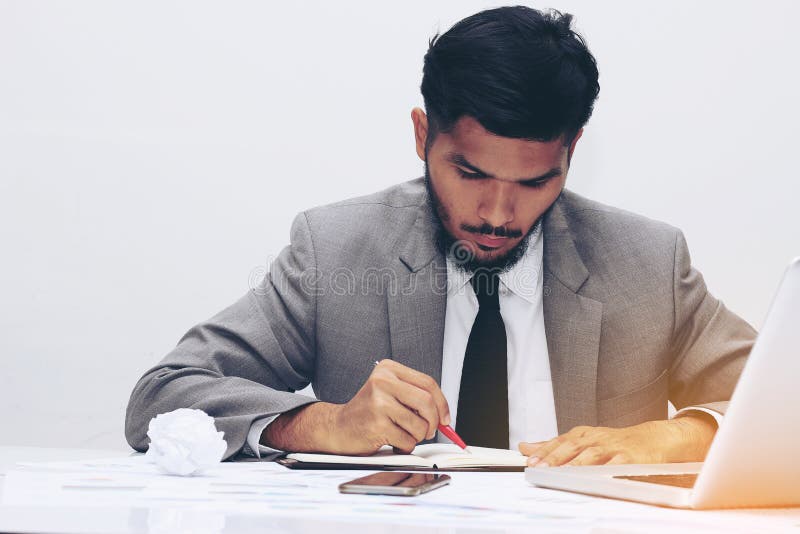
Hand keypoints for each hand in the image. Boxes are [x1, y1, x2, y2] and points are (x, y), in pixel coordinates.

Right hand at [262, 359, 449, 454]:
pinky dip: (405, 446)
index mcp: (388, 369)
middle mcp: (382, 380)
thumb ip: (416, 398)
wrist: (338, 427)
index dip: (442, 403)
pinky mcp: (376, 423)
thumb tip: (444, 415)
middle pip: (427, 402)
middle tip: (428, 431)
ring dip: (416, 437)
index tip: (445, 419)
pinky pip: (407, 440)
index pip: (428, 383)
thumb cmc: (368, 412)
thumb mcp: (390, 394)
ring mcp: (378, 401)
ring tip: (402, 434)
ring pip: (419, 424)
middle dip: (433, 422)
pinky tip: (391, 440)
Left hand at [519, 416, 716, 466]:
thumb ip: (554, 446)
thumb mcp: (582, 440)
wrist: (652, 439)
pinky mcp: (630, 458)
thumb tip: (525, 447)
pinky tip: (596, 477)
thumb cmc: (614, 442)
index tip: (529, 460)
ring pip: (592, 455)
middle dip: (555, 457)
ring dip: (576, 464)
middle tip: (540, 467)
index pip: (560, 441)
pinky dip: (606, 471)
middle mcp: (596, 438)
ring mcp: (613, 447)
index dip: (544, 451)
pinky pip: (616, 466)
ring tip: (562, 474)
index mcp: (583, 435)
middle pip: (572, 446)